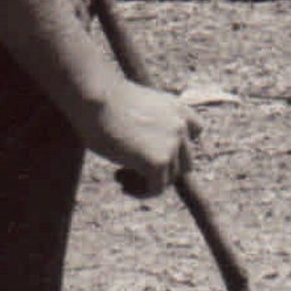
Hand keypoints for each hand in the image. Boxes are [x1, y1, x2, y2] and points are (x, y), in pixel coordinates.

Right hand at [88, 78, 197, 198]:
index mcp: (176, 108)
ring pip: (170, 177)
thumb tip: (142, 148)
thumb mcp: (133, 107)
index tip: (153, 149)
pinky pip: (157, 188)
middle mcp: (180, 125)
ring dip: (147, 180)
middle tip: (131, 168)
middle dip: (161, 167)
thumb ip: (147, 125)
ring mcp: (172, 144)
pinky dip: (141, 191)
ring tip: (120, 176)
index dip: (178, 146)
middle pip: (184, 160)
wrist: (94, 98)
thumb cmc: (101, 100)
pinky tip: (122, 185)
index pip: (196, 131)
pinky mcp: (158, 162)